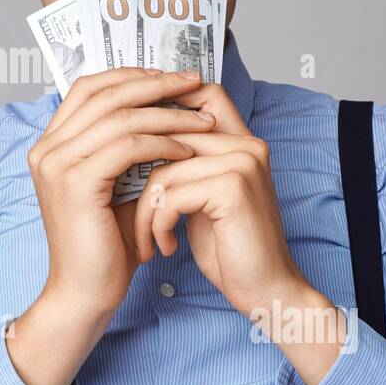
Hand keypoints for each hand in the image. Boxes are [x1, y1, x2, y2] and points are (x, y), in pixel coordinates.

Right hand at [27, 67, 218, 315]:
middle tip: (194, 83)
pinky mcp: (76, 182)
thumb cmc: (106, 242)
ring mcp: (57, 164)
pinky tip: (186, 150)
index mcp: (51, 143)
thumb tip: (161, 107)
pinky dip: (162, 143)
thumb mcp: (115, 182)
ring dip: (168, 114)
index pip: (89, 87)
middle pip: (106, 94)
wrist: (86, 291)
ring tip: (203, 121)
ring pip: (121, 117)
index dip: (131, 75)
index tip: (171, 77)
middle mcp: (46, 148)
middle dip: (156, 84)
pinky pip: (128, 146)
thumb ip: (125, 146)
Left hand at [132, 80, 311, 315]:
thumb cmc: (229, 248)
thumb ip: (183, 165)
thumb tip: (135, 140)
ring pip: (163, 171)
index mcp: (241, 142)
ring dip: (143, 212)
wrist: (265, 291)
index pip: (202, 93)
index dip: (162, 102)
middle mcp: (246, 144)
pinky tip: (165, 247)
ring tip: (148, 239)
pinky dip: (157, 225)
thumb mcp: (200, 198)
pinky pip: (170, 196)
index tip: (128, 132)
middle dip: (136, 174)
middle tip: (120, 203)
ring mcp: (242, 163)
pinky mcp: (232, 188)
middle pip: (167, 137)